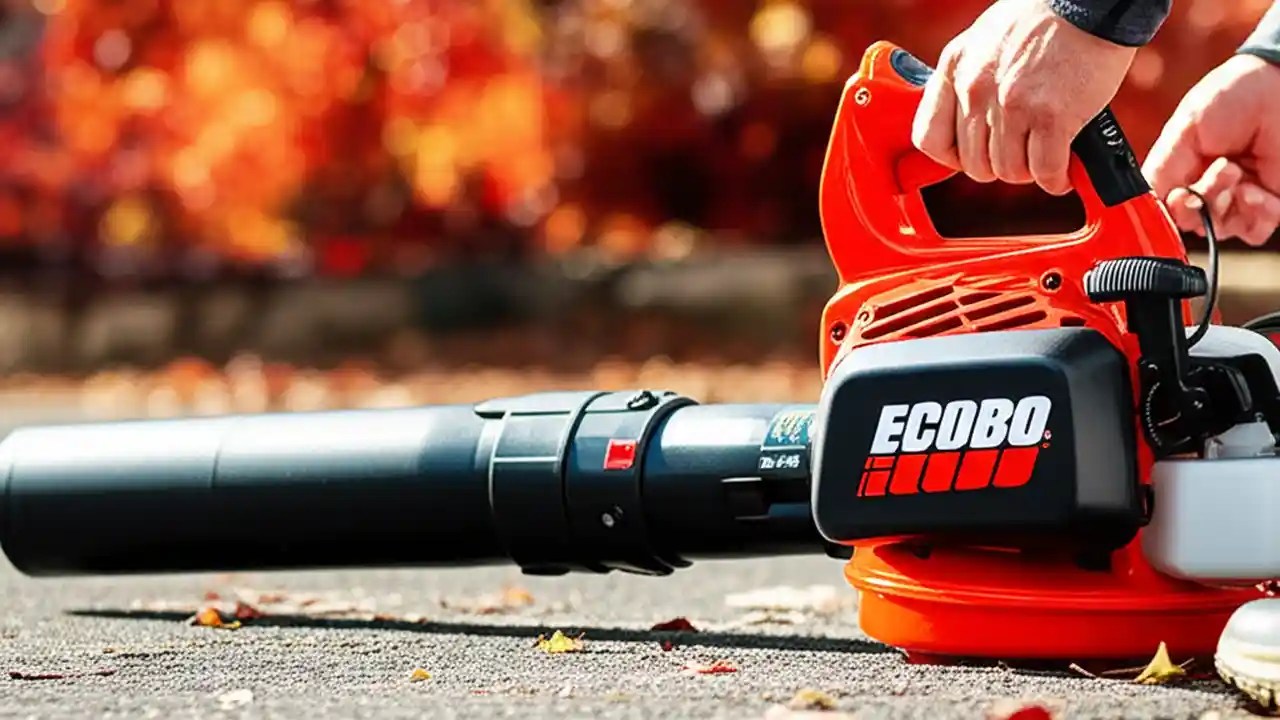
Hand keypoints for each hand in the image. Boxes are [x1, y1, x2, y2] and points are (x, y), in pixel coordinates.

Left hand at [912, 0, 1135, 194]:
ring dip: (1029, 172)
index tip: (969, 157)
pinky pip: (1045, 170)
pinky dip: (1056, 179)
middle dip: (999, 166)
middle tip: (1019, 153)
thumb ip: (969, 79)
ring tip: (1043, 156)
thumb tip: (967, 122)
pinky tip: (1063, 170)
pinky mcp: (1052, 117)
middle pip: (973, 163)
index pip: (928, 137)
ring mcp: (1012, 105)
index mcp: (955, 67)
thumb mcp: (984, 40)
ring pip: (1009, 171)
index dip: (951, 158)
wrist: (1089, 1)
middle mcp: (976, 88)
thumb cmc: (1043, 18)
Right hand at [1144, 54, 1279, 246]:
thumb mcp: (1184, 128)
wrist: (1279, 85)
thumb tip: (1144, 204)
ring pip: (1220, 229)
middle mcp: (1207, 188)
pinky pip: (1254, 231)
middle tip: (1219, 169)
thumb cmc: (1233, 96)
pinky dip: (1252, 215)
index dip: (1169, 211)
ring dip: (1225, 205)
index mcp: (1181, 171)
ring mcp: (1239, 197)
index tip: (1179, 195)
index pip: (1165, 208)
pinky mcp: (1270, 203)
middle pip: (1191, 222)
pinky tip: (1254, 190)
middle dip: (1200, 203)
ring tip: (1236, 171)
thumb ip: (1161, 169)